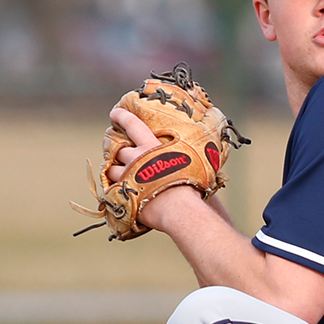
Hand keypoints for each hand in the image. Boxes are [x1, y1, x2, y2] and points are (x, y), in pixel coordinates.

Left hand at [109, 104, 201, 231]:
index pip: (132, 124)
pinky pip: (112, 190)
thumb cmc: (191, 184)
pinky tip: (119, 192)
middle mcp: (135, 158)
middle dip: (117, 149)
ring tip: (118, 174)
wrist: (180, 209)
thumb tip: (212, 135)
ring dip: (114, 171)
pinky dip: (114, 190)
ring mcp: (127, 177)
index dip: (122, 117)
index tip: (115, 113)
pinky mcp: (123, 195)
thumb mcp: (197, 160)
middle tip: (119, 151)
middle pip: (118, 149)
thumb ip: (193, 153)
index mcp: (150, 146)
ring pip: (111, 170)